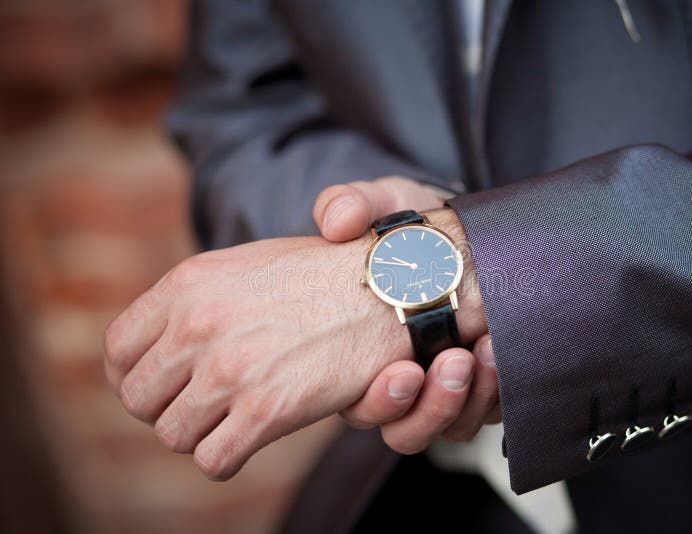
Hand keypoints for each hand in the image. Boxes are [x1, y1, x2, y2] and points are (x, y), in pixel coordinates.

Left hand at [104, 208, 486, 478]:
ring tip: (229, 421)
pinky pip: (214, 460)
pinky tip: (246, 441)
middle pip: (139, 400)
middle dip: (166, 410)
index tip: (161, 386)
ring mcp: (232, 369)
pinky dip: (225, 459)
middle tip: (200, 408)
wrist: (389, 285)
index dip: (134, 377)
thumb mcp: (245, 265)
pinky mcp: (268, 409)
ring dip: (199, 436)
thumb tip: (159, 340)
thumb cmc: (322, 276)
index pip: (120, 350)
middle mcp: (200, 325)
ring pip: (174, 435)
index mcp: (189, 284)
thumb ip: (194, 299)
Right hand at [313, 176, 499, 452]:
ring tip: (484, 351)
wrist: (456, 234)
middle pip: (405, 429)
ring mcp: (437, 385)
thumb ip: (347, 203)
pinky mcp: (476, 384)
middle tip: (455, 362)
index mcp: (356, 355)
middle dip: (431, 406)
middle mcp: (394, 380)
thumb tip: (338, 222)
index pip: (356, 404)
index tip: (404, 372)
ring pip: (449, 427)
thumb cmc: (406, 226)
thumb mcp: (376, 203)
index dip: (379, 402)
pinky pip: (487, 413)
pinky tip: (502, 351)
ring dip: (467, 399)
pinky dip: (497, 393)